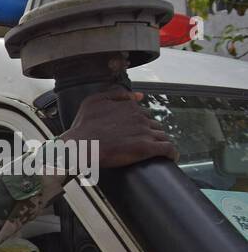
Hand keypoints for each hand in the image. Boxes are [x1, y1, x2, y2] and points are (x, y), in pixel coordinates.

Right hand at [62, 89, 177, 169]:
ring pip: (162, 136)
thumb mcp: (93, 101)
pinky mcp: (146, 148)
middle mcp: (140, 118)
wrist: (79, 146)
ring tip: (154, 151)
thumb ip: (117, 94)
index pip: (144, 114)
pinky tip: (171, 157)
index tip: (134, 132)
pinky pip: (168, 149)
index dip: (140, 124)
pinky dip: (172, 153)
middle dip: (150, 133)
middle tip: (141, 143)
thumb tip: (139, 96)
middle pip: (154, 125)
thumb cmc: (82, 127)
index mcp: (129, 107)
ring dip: (160, 142)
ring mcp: (144, 133)